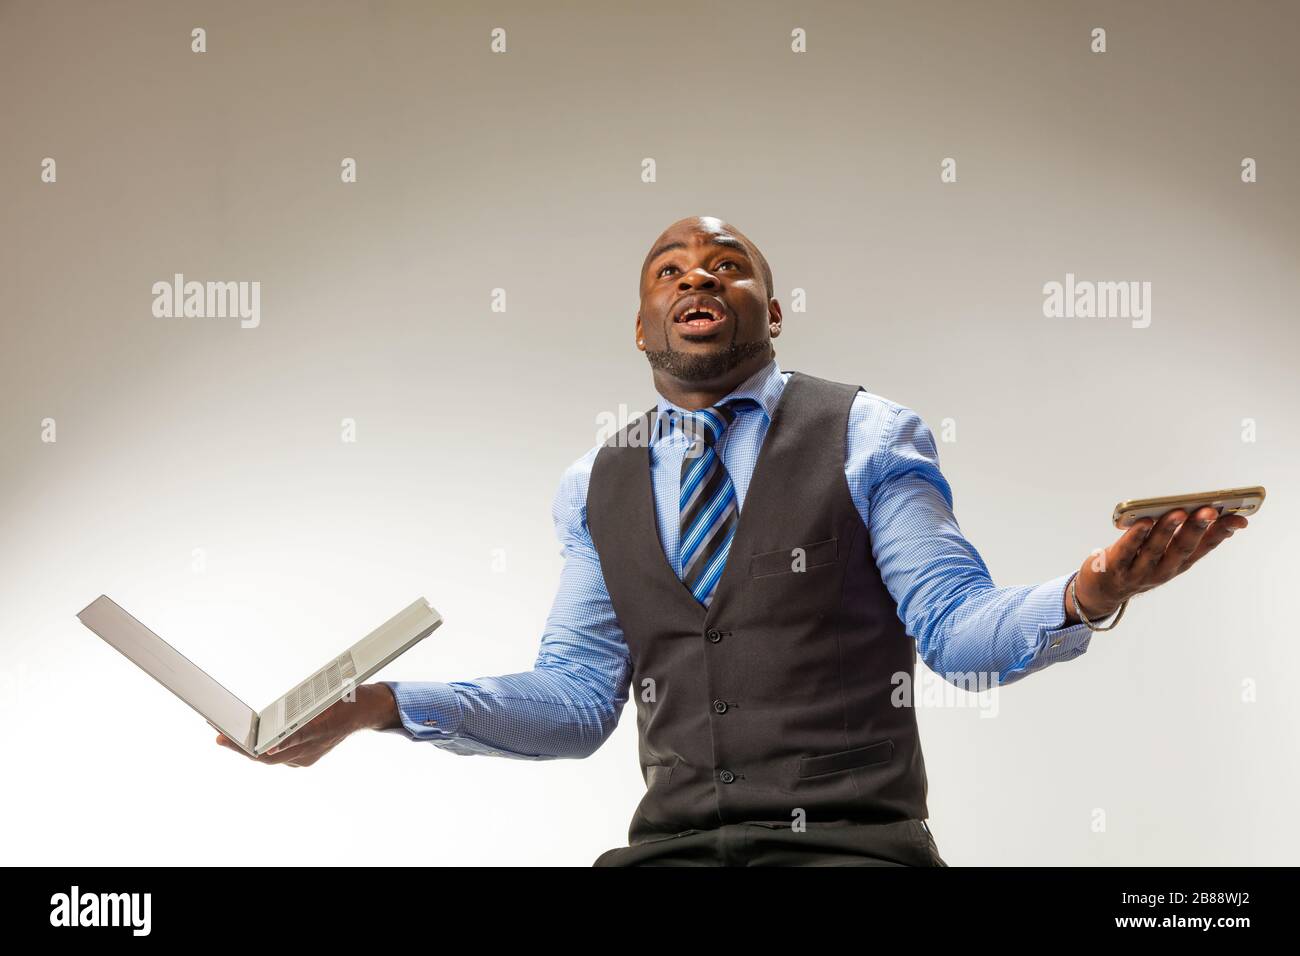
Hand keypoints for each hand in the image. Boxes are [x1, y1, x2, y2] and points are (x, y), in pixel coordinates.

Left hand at [214, 683, 398, 767]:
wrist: (366, 710)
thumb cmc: (346, 702)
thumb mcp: (328, 704)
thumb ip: (305, 724)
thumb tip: (277, 738)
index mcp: (315, 738)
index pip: (285, 746)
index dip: (267, 748)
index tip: (255, 746)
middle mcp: (308, 752)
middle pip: (269, 756)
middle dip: (242, 748)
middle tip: (219, 737)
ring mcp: (305, 755)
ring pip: (270, 757)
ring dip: (246, 748)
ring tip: (223, 736)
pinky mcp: (303, 755)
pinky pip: (277, 754)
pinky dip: (261, 747)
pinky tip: (245, 738)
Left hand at [1067, 506, 1248, 622]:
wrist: (1100, 591)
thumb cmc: (1137, 563)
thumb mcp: (1164, 554)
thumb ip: (1184, 537)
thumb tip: (1212, 515)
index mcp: (1178, 564)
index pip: (1204, 548)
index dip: (1221, 534)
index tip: (1239, 519)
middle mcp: (1162, 570)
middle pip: (1181, 549)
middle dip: (1196, 529)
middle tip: (1209, 510)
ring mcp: (1138, 571)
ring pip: (1155, 549)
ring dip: (1167, 530)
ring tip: (1177, 511)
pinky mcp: (1114, 567)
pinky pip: (1126, 550)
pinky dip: (1135, 536)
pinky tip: (1141, 521)